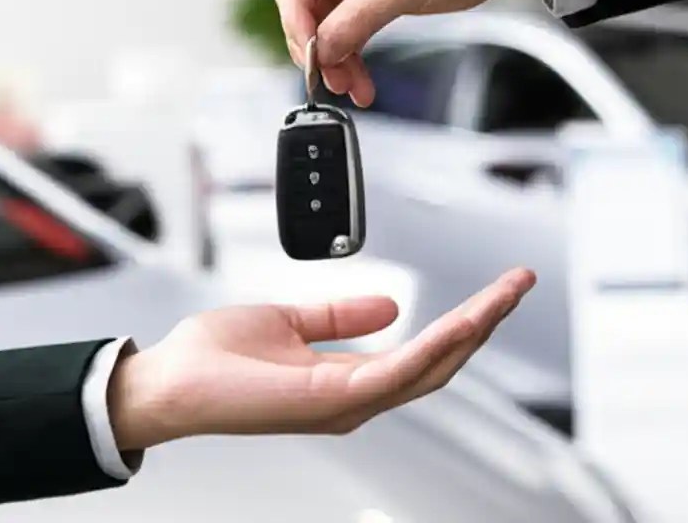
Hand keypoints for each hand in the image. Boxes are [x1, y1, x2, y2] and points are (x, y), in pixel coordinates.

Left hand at [109, 268, 534, 449]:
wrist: (169, 381)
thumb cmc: (212, 361)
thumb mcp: (288, 322)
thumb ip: (339, 317)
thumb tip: (389, 306)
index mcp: (347, 380)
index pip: (422, 351)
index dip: (464, 321)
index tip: (495, 289)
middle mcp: (356, 398)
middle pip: (440, 361)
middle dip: (485, 321)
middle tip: (518, 284)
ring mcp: (348, 404)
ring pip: (431, 366)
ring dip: (474, 328)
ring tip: (505, 295)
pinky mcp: (333, 400)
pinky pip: (398, 372)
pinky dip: (436, 345)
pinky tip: (463, 321)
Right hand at [277, 0, 549, 106]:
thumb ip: (355, 20)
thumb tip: (322, 49)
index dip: (295, 19)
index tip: (308, 53)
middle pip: (306, 5)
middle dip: (317, 45)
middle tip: (328, 76)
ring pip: (327, 24)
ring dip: (336, 58)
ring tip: (350, 86)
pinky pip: (349, 30)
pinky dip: (352, 55)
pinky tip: (360, 79)